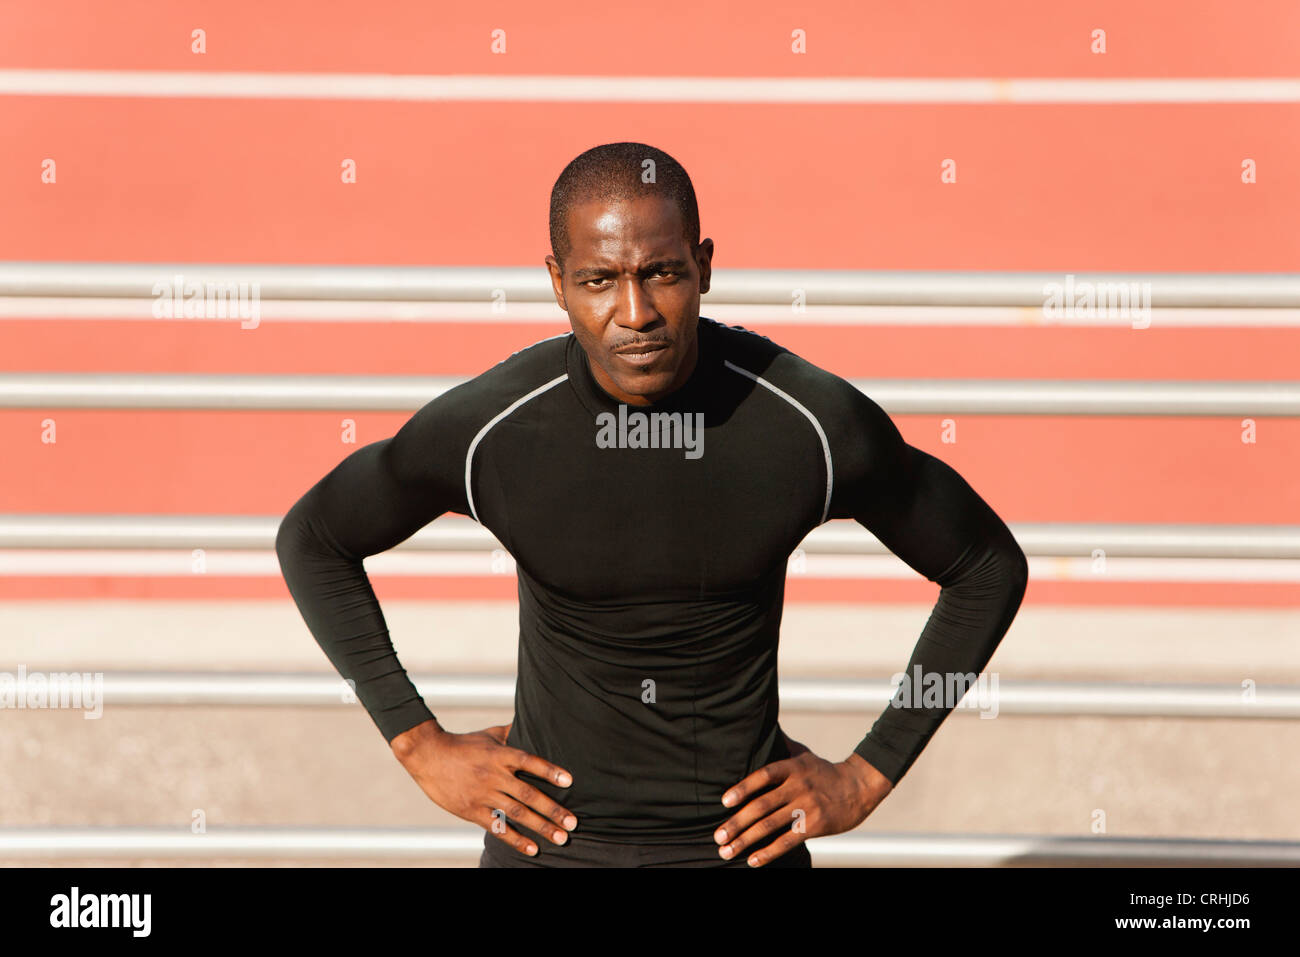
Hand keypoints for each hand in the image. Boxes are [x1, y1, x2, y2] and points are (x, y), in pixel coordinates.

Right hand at [390, 718, 577, 856]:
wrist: (428, 756)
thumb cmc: (463, 744)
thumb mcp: (490, 734)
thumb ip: (513, 732)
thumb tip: (535, 720)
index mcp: (500, 754)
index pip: (529, 762)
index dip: (549, 770)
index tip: (570, 781)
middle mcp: (494, 775)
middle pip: (528, 793)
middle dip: (553, 809)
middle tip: (574, 822)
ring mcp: (483, 794)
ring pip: (517, 813)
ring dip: (540, 826)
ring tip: (561, 837)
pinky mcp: (472, 810)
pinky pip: (497, 827)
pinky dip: (515, 839)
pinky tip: (532, 848)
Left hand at [714, 735, 892, 866]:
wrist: (859, 787)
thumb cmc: (825, 771)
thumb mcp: (804, 755)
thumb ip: (782, 746)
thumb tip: (762, 726)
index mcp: (792, 768)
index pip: (763, 776)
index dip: (743, 788)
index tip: (724, 801)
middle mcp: (797, 787)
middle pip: (761, 805)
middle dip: (736, 823)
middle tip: (717, 837)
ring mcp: (807, 807)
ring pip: (770, 825)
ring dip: (745, 840)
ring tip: (726, 851)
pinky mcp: (815, 826)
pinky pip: (787, 841)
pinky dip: (768, 852)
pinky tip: (753, 860)